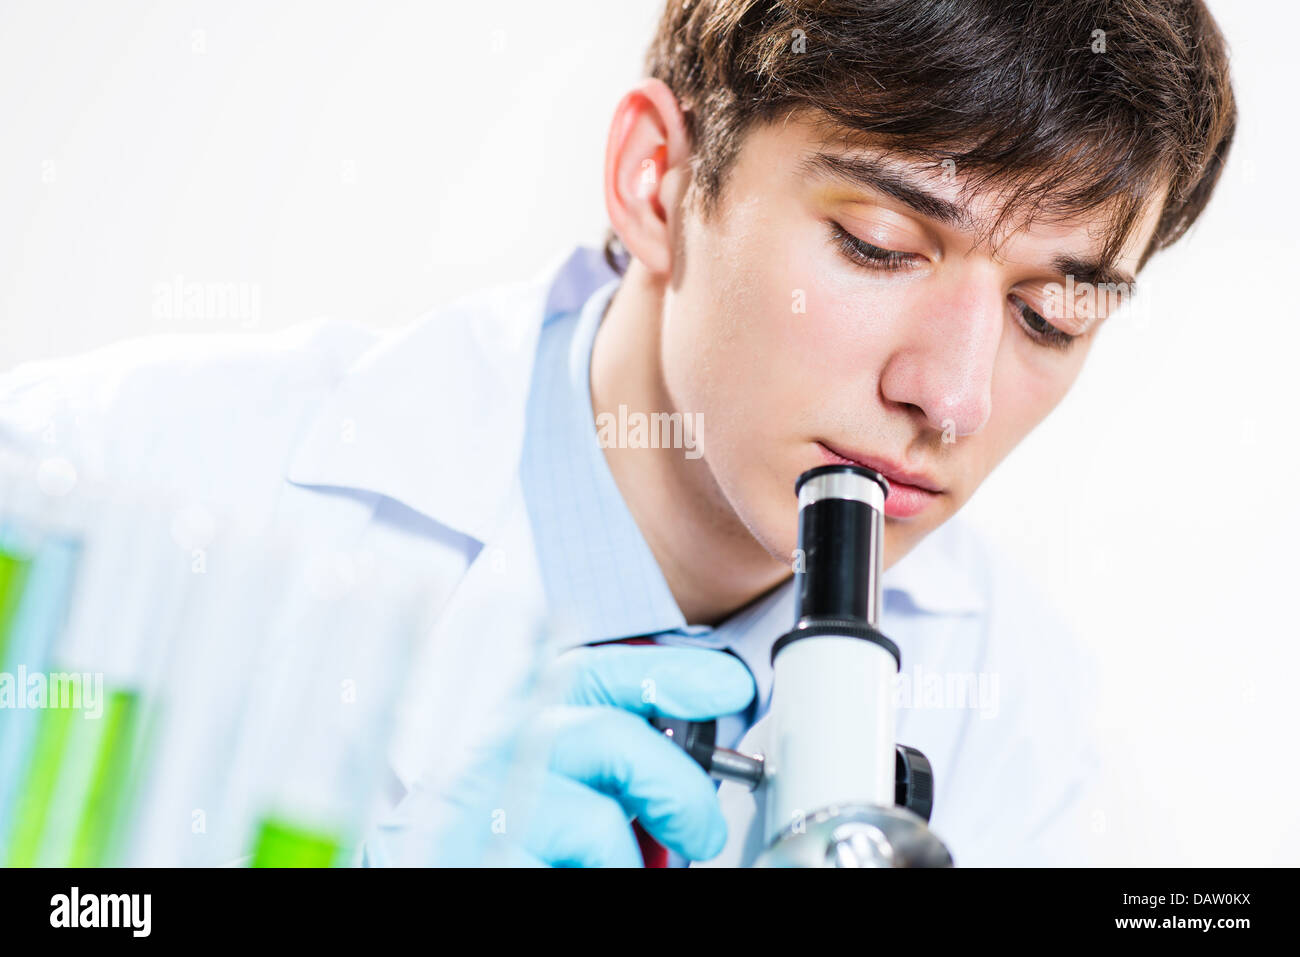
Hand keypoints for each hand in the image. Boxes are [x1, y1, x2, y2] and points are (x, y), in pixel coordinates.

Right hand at [357, 643, 754, 867]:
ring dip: (631, 855)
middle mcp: (489, 762)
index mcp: (512, 731)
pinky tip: (572, 875)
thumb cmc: (483, 839)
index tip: (727, 685)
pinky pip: (552, 868)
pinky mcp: (474, 862)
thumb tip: (689, 774)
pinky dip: (592, 879)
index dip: (666, 671)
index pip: (588, 674)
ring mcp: (476, 817)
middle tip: (702, 828)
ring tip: (632, 872)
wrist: (401, 881)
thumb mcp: (532, 787)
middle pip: (600, 734)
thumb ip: (594, 771)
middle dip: (672, 777)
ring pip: (589, 817)